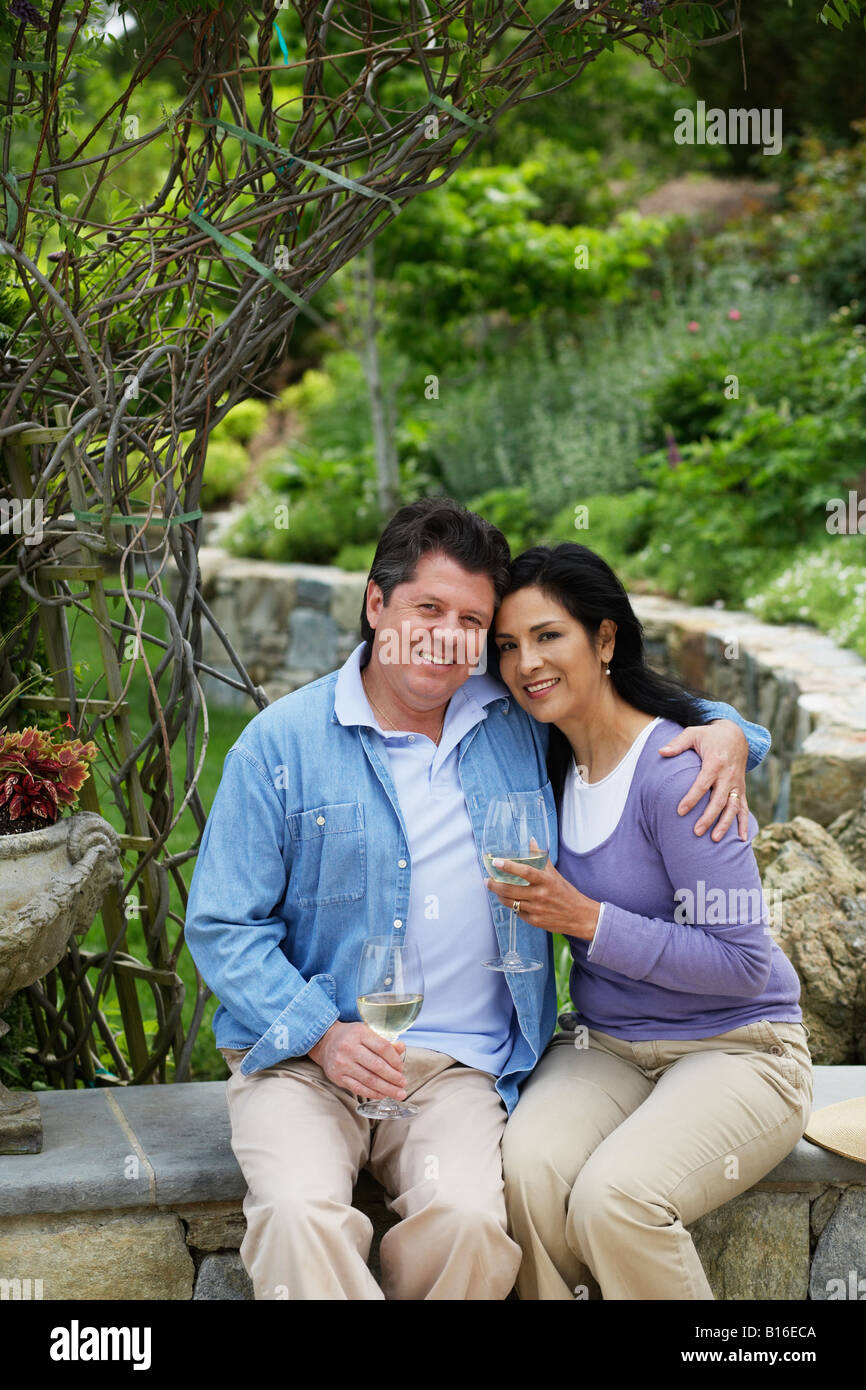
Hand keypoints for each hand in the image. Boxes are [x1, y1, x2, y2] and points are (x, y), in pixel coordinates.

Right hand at [308, 1021, 406, 1099]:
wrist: (325, 1041)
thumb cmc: (351, 1036)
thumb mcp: (367, 1031)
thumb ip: (385, 1040)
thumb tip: (401, 1048)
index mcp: (360, 1033)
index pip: (383, 1047)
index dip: (395, 1060)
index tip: (401, 1068)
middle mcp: (349, 1048)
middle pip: (377, 1066)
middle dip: (393, 1077)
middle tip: (403, 1084)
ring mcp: (342, 1063)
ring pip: (369, 1080)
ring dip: (386, 1089)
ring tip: (398, 1093)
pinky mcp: (337, 1077)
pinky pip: (358, 1088)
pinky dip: (372, 1093)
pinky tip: (382, 1095)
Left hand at [485, 852, 599, 941]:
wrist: (579, 916)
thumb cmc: (565, 892)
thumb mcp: (554, 874)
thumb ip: (540, 857)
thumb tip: (531, 840)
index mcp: (546, 881)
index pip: (525, 871)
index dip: (509, 866)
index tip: (496, 862)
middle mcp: (540, 895)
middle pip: (511, 889)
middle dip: (495, 885)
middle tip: (487, 880)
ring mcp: (536, 909)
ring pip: (510, 902)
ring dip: (500, 895)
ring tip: (495, 889)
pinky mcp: (535, 921)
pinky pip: (517, 912)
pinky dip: (512, 906)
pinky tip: (511, 901)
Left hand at [659, 718, 749, 840]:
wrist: (736, 735)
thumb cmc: (710, 736)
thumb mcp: (693, 734)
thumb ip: (677, 744)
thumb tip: (660, 752)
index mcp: (715, 763)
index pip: (702, 784)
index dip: (692, 798)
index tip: (680, 811)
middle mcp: (728, 775)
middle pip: (719, 800)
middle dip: (708, 817)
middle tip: (696, 832)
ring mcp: (737, 784)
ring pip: (733, 807)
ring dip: (725, 824)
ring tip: (714, 839)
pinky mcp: (742, 789)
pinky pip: (744, 807)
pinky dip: (744, 823)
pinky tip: (742, 839)